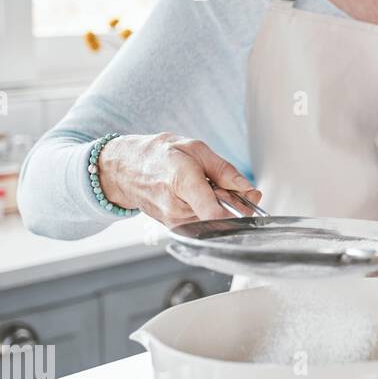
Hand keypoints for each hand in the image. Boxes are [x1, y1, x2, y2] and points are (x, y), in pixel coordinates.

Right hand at [97, 132, 261, 226]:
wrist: (125, 169)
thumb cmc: (159, 155)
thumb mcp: (196, 149)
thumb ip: (225, 170)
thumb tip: (248, 187)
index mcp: (183, 183)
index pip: (215, 213)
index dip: (239, 211)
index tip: (252, 203)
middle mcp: (177, 209)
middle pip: (222, 216)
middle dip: (236, 203)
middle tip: (231, 185)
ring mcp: (175, 222)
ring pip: (215, 222)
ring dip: (222, 207)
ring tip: (208, 188)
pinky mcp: (175, 229)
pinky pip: (204, 224)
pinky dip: (211, 212)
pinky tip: (202, 198)